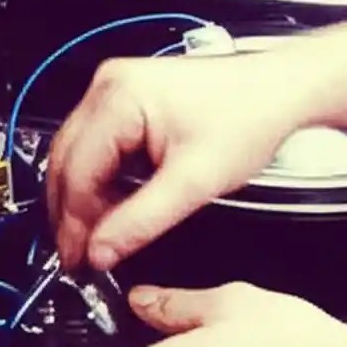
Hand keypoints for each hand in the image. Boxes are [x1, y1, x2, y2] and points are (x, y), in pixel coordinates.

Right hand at [47, 53, 311, 271]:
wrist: (279, 92)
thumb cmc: (248, 120)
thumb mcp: (195, 182)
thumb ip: (142, 221)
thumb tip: (100, 252)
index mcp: (120, 98)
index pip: (78, 172)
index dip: (74, 223)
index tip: (79, 260)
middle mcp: (108, 86)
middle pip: (66, 162)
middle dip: (70, 214)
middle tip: (79, 258)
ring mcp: (114, 91)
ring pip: (76, 157)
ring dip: (82, 201)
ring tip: (94, 241)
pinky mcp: (126, 101)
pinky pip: (95, 148)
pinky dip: (98, 183)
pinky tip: (110, 211)